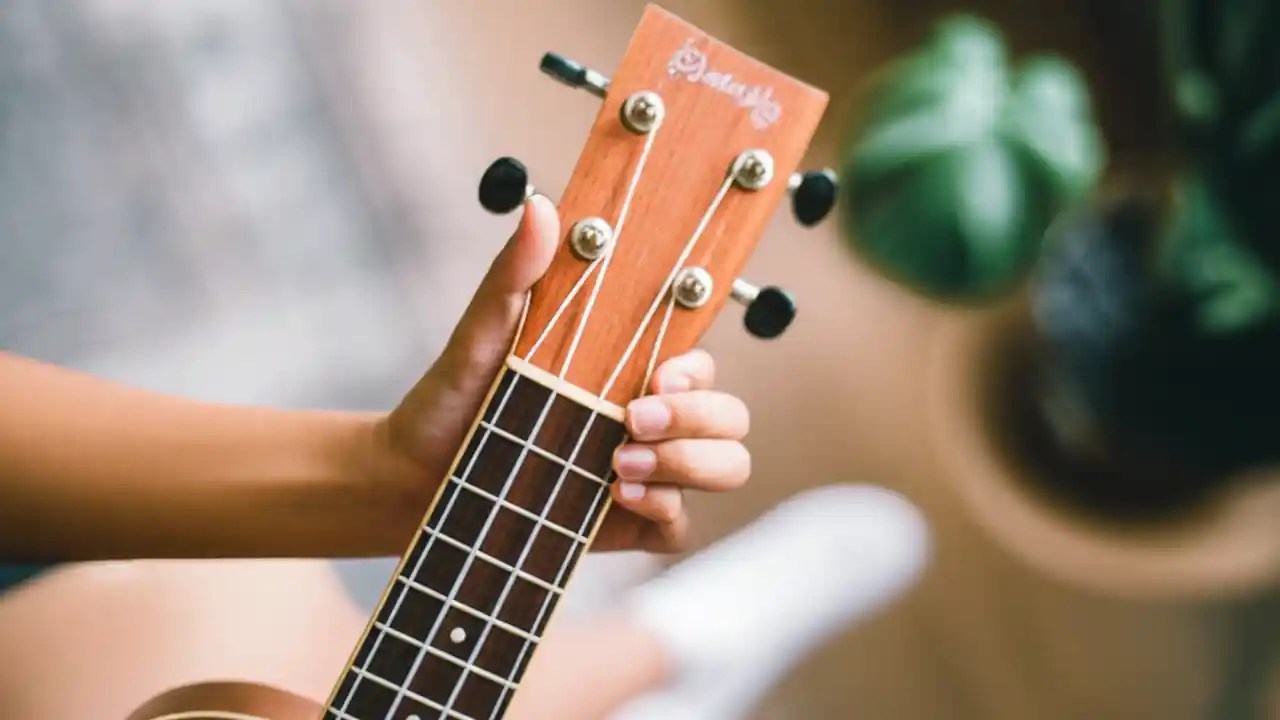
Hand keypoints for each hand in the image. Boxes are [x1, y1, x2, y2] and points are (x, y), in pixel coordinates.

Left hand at [377, 195, 749, 551]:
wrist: (414, 477)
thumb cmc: (455, 399)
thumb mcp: (481, 335)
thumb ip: (514, 277)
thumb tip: (541, 208)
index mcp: (625, 367)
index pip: (699, 362)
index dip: (697, 370)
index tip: (660, 374)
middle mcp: (647, 417)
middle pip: (730, 416)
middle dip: (698, 419)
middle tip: (629, 420)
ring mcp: (645, 471)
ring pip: (726, 465)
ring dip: (688, 464)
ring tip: (616, 466)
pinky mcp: (629, 524)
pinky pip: (681, 527)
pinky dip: (665, 512)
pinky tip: (617, 499)